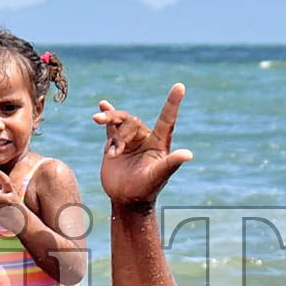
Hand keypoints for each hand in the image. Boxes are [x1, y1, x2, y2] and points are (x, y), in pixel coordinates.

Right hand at [94, 85, 192, 207]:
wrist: (126, 199)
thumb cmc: (146, 189)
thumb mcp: (159, 175)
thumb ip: (171, 163)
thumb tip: (188, 154)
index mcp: (159, 142)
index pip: (167, 119)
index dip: (173, 103)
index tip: (179, 86)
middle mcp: (145, 137)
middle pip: (132, 122)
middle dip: (121, 134)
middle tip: (115, 152)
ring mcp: (129, 139)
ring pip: (120, 122)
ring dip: (109, 121)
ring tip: (97, 120)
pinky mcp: (115, 143)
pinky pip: (111, 125)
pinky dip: (107, 115)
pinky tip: (103, 105)